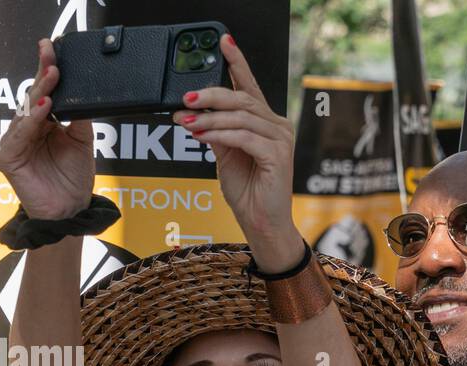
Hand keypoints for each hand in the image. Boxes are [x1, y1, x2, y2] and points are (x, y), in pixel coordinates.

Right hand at [0, 38, 94, 219]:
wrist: (71, 211)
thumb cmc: (73, 180)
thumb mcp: (83, 143)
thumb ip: (79, 118)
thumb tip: (82, 93)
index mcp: (43, 122)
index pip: (43, 91)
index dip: (46, 70)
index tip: (51, 48)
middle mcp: (27, 128)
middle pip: (32, 96)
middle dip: (42, 75)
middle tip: (51, 57)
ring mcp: (15, 141)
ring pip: (25, 112)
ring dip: (39, 94)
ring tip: (53, 79)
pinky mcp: (8, 157)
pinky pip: (18, 135)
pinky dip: (31, 121)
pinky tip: (44, 109)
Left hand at [173, 34, 303, 270]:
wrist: (262, 224)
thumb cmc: (248, 193)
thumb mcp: (225, 157)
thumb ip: (216, 133)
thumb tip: (195, 113)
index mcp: (265, 123)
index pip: (249, 87)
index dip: (237, 62)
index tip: (224, 42)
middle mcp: (276, 126)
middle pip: (241, 99)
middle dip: (210, 95)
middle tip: (186, 100)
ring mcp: (280, 140)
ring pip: (240, 116)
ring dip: (209, 119)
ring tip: (188, 124)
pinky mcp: (278, 155)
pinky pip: (244, 136)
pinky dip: (220, 134)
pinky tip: (202, 136)